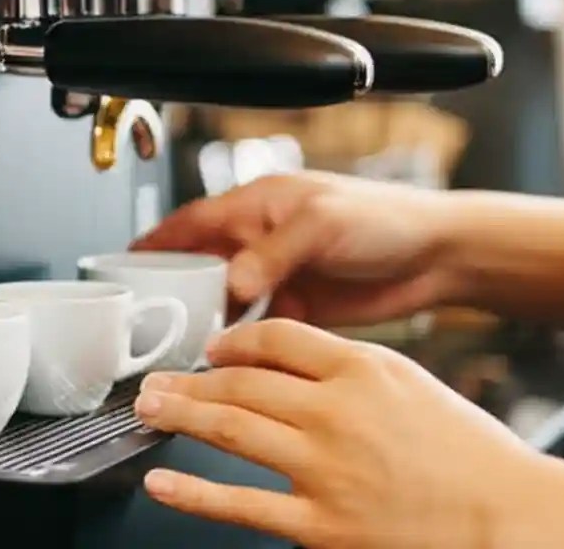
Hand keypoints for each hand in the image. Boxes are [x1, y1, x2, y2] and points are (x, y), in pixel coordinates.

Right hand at [131, 171, 455, 326]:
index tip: (124, 260)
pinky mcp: (300, 305)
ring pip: (225, 298)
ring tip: (178, 341)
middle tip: (144, 314)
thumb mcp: (322, 224)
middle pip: (201, 263)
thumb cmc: (387, 218)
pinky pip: (257, 325)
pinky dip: (240, 341)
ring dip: (205, 317)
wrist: (439, 255)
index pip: (192, 222)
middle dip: (171, 285)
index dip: (155, 240)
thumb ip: (273, 253)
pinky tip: (228, 358)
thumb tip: (232, 283)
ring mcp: (280, 273)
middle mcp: (262, 238)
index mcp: (259, 205)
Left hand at [133, 319, 563, 548]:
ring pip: (231, 430)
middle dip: (190, 379)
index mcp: (362, 370)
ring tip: (148, 408)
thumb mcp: (408, 383)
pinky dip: (193, 492)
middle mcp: (337, 414)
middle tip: (157, 379)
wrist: (510, 519)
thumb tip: (279, 356)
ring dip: (180, 415)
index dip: (233, 341)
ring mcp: (325, 469)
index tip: (212, 349)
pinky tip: (161, 481)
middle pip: (242, 382)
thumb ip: (344, 365)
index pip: (276, 339)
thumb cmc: (466, 454)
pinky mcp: (322, 524)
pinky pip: (241, 503)